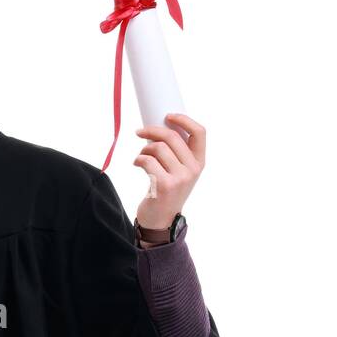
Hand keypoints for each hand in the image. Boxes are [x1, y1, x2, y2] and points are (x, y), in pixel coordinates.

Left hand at [133, 113, 205, 228]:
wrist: (160, 220)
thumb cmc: (166, 191)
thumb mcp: (179, 171)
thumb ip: (176, 152)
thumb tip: (159, 126)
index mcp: (199, 162)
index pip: (200, 132)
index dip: (184, 119)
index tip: (168, 115)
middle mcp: (193, 169)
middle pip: (172, 136)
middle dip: (152, 130)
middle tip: (139, 132)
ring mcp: (181, 177)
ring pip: (158, 148)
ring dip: (144, 149)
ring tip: (141, 157)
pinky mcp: (165, 185)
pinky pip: (148, 161)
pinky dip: (138, 159)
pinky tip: (137, 164)